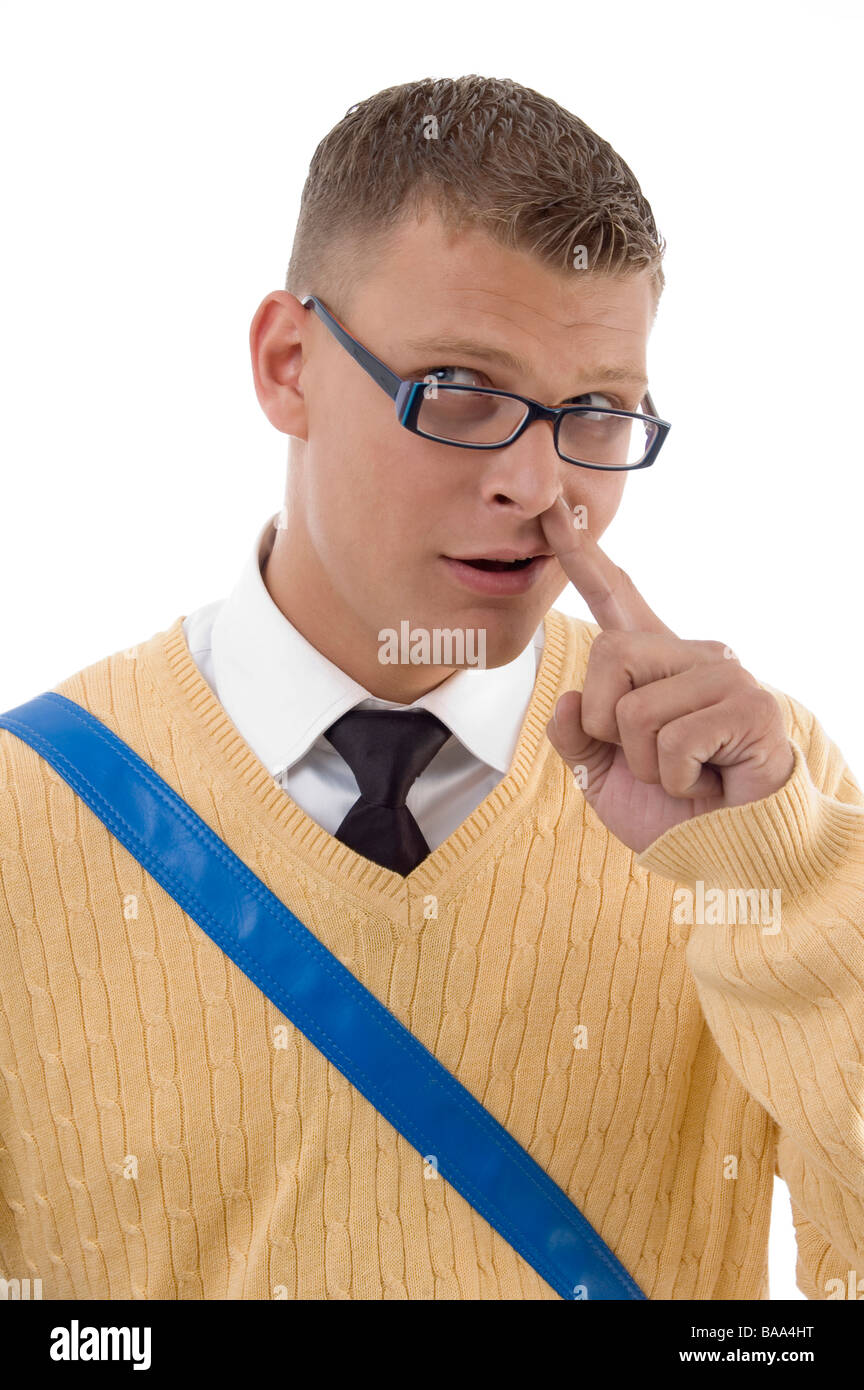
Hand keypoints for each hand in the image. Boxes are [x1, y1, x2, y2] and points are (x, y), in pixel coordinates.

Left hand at [541, 497, 794, 853]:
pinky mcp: (749, 707)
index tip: (555, 509)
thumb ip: (576, 733)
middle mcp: (692, 655)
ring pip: (636, 710)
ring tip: (684, 773)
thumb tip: (571, 699)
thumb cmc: (670, 810)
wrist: (725, 854)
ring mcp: (725, 676)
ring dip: (645, 764)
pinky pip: (671, 741)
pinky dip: (674, 779)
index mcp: (654, 663)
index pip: (615, 599)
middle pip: (609, 656)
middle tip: (649, 760)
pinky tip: (705, 782)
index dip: (583, 555)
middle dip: (609, 725)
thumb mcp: (602, 773)